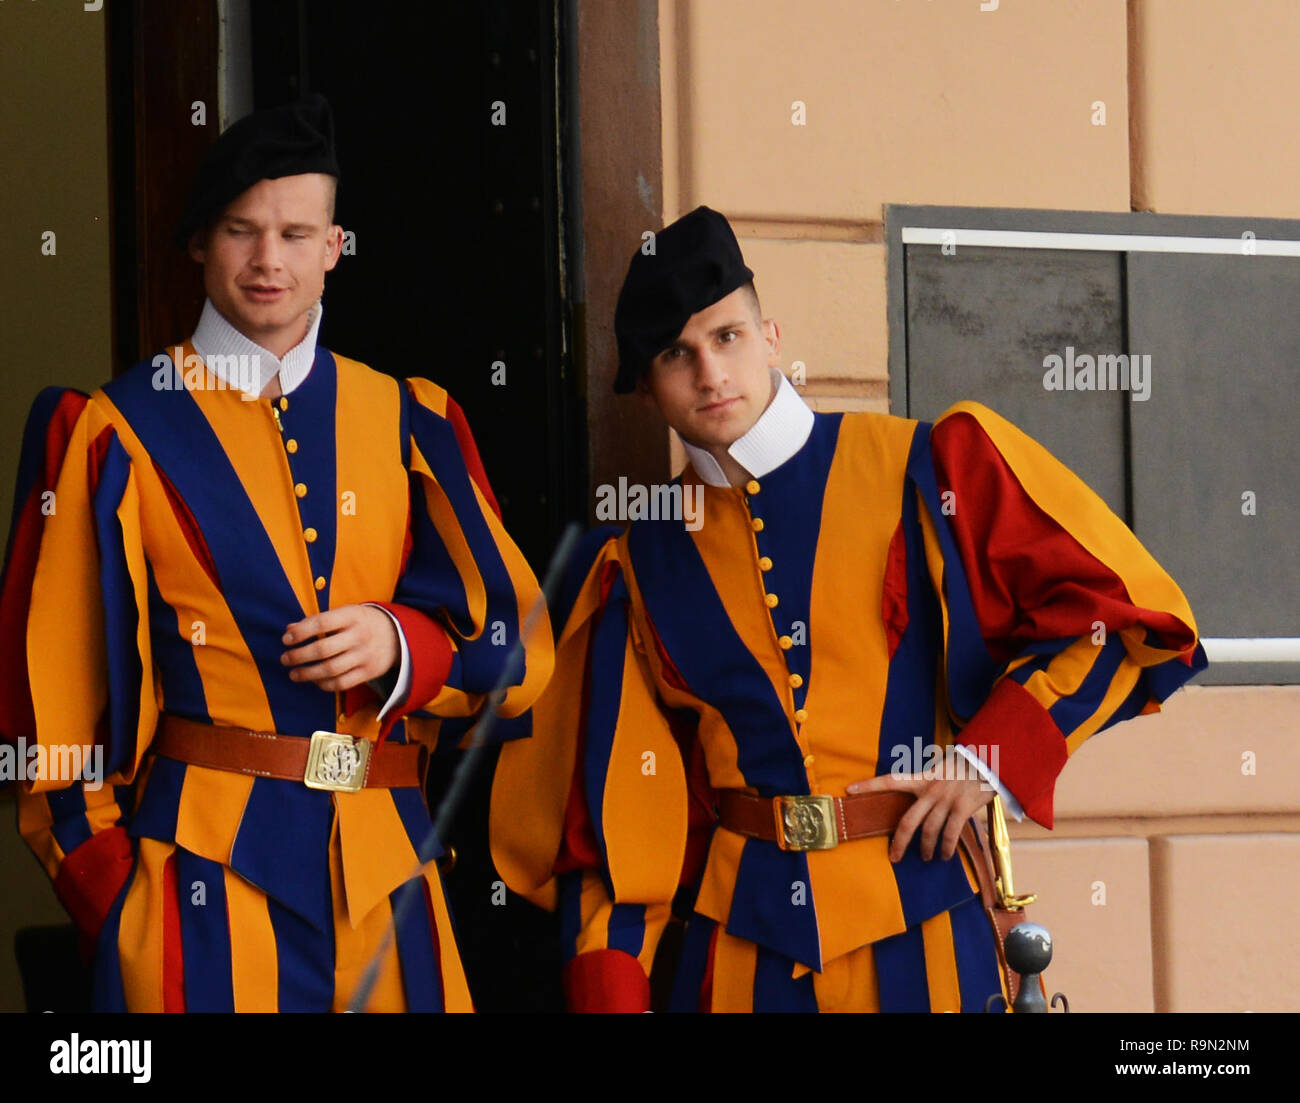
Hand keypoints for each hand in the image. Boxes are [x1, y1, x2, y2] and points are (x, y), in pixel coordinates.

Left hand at [281, 605, 398, 692]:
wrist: (397, 635)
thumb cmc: (362, 622)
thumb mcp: (346, 613)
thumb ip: (319, 621)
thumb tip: (290, 630)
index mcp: (353, 616)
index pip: (321, 623)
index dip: (301, 632)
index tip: (286, 639)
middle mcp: (359, 636)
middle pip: (323, 649)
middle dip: (298, 656)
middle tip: (285, 659)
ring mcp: (365, 656)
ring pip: (330, 669)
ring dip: (307, 674)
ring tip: (294, 674)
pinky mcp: (369, 672)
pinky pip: (341, 683)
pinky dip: (324, 684)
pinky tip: (314, 681)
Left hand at [845, 772, 994, 862]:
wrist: (991, 760)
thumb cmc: (966, 766)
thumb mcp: (943, 769)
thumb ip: (930, 785)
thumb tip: (923, 804)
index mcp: (922, 778)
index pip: (890, 781)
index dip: (868, 785)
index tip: (849, 790)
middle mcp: (930, 790)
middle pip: (907, 821)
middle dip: (898, 843)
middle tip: (893, 857)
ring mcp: (946, 800)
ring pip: (929, 831)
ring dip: (926, 848)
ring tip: (926, 857)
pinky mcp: (962, 807)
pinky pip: (950, 834)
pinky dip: (946, 848)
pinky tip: (944, 855)